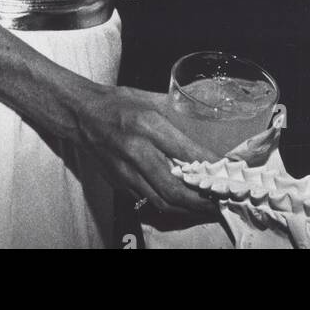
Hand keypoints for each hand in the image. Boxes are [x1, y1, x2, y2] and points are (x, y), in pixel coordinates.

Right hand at [75, 85, 216, 216]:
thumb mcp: (151, 100)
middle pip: (174, 188)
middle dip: (201, 200)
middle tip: (221, 201)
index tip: (227, 172)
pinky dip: (168, 205)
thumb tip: (203, 131)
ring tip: (207, 207)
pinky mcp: (119, 182)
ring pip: (161, 201)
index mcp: (148, 124)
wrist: (81, 114)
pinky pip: (148, 200)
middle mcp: (137, 150)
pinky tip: (183, 203)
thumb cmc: (119, 103)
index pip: (186, 151)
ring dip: (187, 209)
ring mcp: (125, 171)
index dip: (210, 165)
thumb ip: (176, 117)